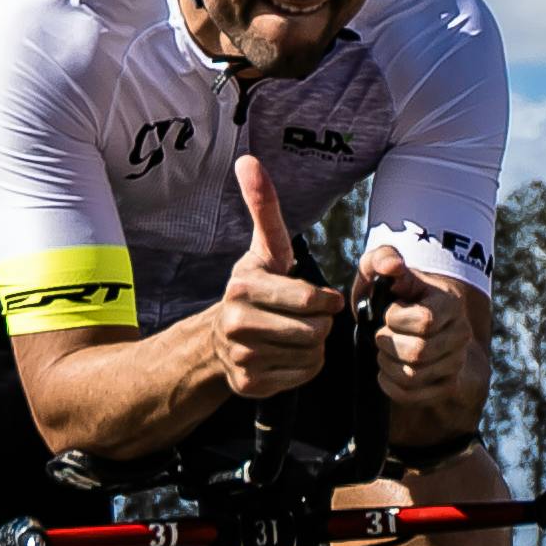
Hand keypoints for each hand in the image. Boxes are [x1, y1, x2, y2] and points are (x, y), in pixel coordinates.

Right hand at [206, 154, 338, 400]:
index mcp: (244, 286)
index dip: (325, 301)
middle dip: (321, 324)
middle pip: (314, 331)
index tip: (322, 298)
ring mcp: (240, 357)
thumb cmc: (256, 287)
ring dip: (314, 346)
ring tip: (294, 334)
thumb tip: (247, 160)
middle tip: (306, 317)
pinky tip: (285, 355)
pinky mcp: (248, 385)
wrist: (219, 339)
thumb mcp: (265, 248)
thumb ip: (263, 207)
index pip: (308, 300)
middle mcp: (236, 323)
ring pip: (311, 355)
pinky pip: (301, 377)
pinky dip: (303, 368)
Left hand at [360, 252, 487, 430]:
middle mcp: (461, 334)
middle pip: (417, 353)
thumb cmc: (395, 294)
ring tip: (384, 350)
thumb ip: (382, 259)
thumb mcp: (384, 271)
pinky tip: (387, 368)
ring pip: (412, 376)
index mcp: (451, 302)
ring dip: (386, 364)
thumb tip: (390, 267)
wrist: (413, 324)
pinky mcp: (445, 386)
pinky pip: (410, 395)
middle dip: (387, 343)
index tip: (389, 312)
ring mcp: (456, 362)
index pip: (424, 322)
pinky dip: (389, 384)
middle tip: (381, 334)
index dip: (395, 319)